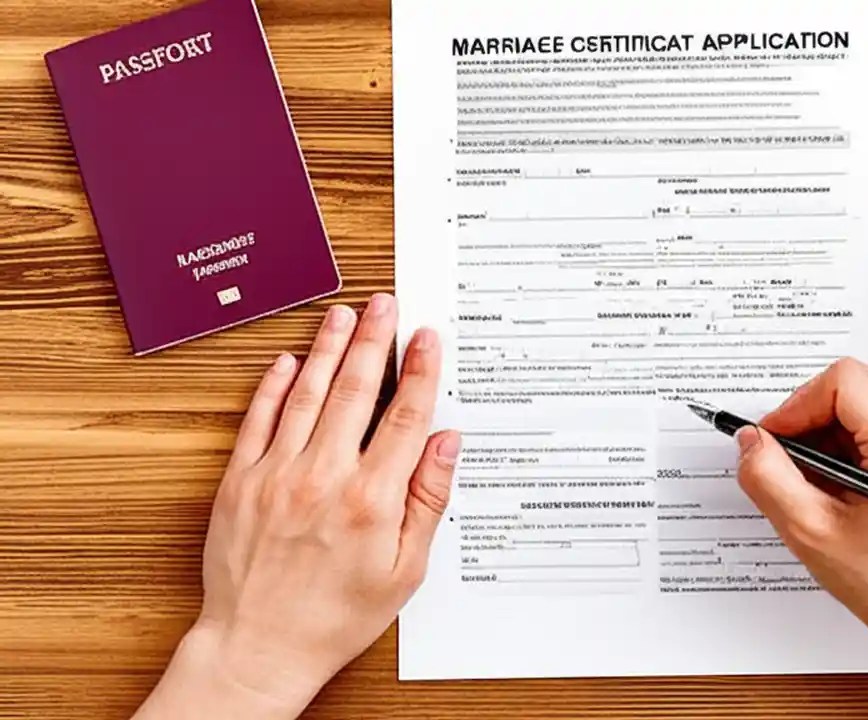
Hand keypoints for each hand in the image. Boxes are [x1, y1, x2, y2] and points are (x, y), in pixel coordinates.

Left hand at [134, 294, 458, 719]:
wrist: (260, 646)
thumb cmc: (336, 616)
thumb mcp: (406, 570)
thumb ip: (428, 500)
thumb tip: (445, 444)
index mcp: (373, 500)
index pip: (404, 416)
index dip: (419, 370)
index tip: (427, 337)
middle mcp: (324, 477)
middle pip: (356, 391)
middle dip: (375, 340)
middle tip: (385, 304)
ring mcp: (277, 475)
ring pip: (308, 394)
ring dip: (328, 350)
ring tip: (343, 316)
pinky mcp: (240, 482)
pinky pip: (259, 421)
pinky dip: (273, 387)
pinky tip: (289, 362)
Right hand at [735, 358, 867, 636]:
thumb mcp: (812, 532)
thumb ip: (770, 478)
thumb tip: (750, 440)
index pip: (843, 381)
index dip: (797, 404)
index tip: (775, 437)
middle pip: (852, 384)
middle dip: (810, 417)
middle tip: (790, 460)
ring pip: (862, 397)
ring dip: (827, 431)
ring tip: (818, 480)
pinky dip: (847, 440)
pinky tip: (839, 481)